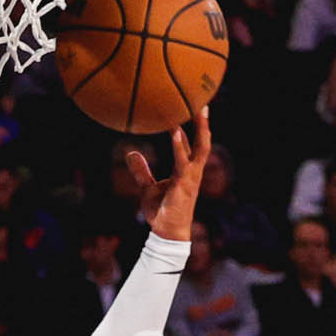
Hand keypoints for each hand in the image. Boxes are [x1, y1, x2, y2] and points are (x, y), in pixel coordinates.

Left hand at [126, 106, 210, 240]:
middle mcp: (193, 171)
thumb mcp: (147, 188)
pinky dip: (179, 145)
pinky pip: (183, 161)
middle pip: (203, 143)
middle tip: (202, 102)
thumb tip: (131, 153)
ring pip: (200, 148)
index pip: (190, 146)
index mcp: (186, 172)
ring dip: (200, 128)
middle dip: (204, 124)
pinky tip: (174, 131)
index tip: (189, 111)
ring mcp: (191, 177)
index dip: (190, 130)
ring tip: (198, 110)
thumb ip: (141, 171)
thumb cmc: (161, 212)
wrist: (167, 233)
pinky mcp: (183, 183)